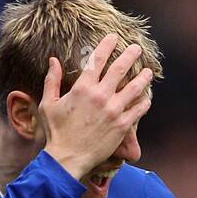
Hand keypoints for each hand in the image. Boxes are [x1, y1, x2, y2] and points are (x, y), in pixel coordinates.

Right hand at [40, 32, 151, 180]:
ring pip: (134, 87)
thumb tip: (53, 60)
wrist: (67, 159)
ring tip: (148, 72)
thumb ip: (52, 80)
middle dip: (130, 55)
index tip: (114, 37)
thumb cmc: (56, 133)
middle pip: (120, 68)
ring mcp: (113, 110)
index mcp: (83, 88)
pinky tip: (147, 98)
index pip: (98, 59)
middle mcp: (100, 95)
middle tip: (137, 48)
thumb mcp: (48, 104)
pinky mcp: (121, 126)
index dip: (107, 45)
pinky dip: (144, 102)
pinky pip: (138, 110)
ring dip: (143, 77)